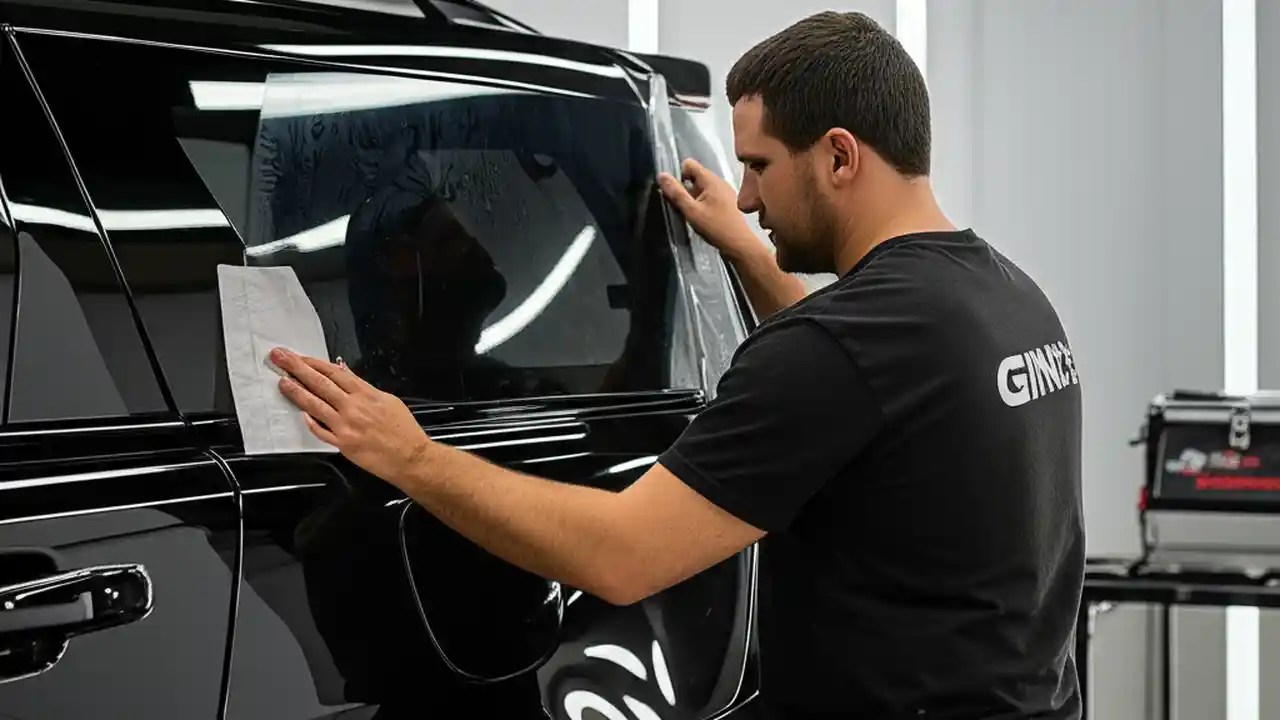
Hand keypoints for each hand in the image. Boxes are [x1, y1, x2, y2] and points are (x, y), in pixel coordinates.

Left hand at [272, 348, 429, 484]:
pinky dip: (310, 421)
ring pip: (315, 405)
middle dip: (297, 368)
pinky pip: (321, 431)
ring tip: (282, 381)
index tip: (299, 356)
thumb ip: (363, 386)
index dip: (313, 363)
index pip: (334, 373)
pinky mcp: (343, 444)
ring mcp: (346, 426)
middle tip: (280, 358)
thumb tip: (344, 372)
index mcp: (366, 394)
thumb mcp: (388, 399)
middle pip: (320, 383)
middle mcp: (353, 408)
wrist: (411, 457)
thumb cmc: (403, 430)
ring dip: (296, 392)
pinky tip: (300, 412)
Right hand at [657, 158, 757, 259]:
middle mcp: (719, 181)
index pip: (689, 164)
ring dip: (693, 197)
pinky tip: (703, 217)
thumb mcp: (691, 211)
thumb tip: (661, 175)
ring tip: (693, 214)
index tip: (677, 193)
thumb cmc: (715, 228)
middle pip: (695, 175)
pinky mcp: (727, 201)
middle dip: (685, 188)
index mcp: (711, 180)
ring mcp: (724, 191)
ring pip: (701, 186)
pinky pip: (709, 195)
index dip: (679, 175)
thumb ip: (676, 193)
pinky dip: (702, 202)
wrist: (739, 245)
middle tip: (684, 207)